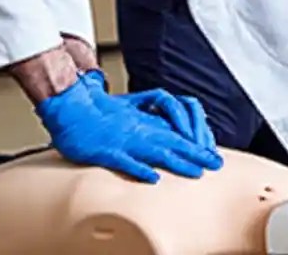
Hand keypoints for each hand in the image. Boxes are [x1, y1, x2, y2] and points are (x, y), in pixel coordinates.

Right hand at [36, 72, 222, 182]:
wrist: (72, 109)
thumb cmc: (98, 113)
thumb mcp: (130, 110)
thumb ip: (150, 118)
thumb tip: (169, 128)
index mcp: (145, 123)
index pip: (177, 133)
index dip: (196, 144)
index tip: (211, 155)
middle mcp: (139, 131)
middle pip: (173, 142)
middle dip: (197, 154)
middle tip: (215, 164)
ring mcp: (124, 141)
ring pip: (155, 151)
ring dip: (178, 162)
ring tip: (196, 172)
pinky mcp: (106, 151)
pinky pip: (124, 161)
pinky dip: (139, 168)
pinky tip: (153, 177)